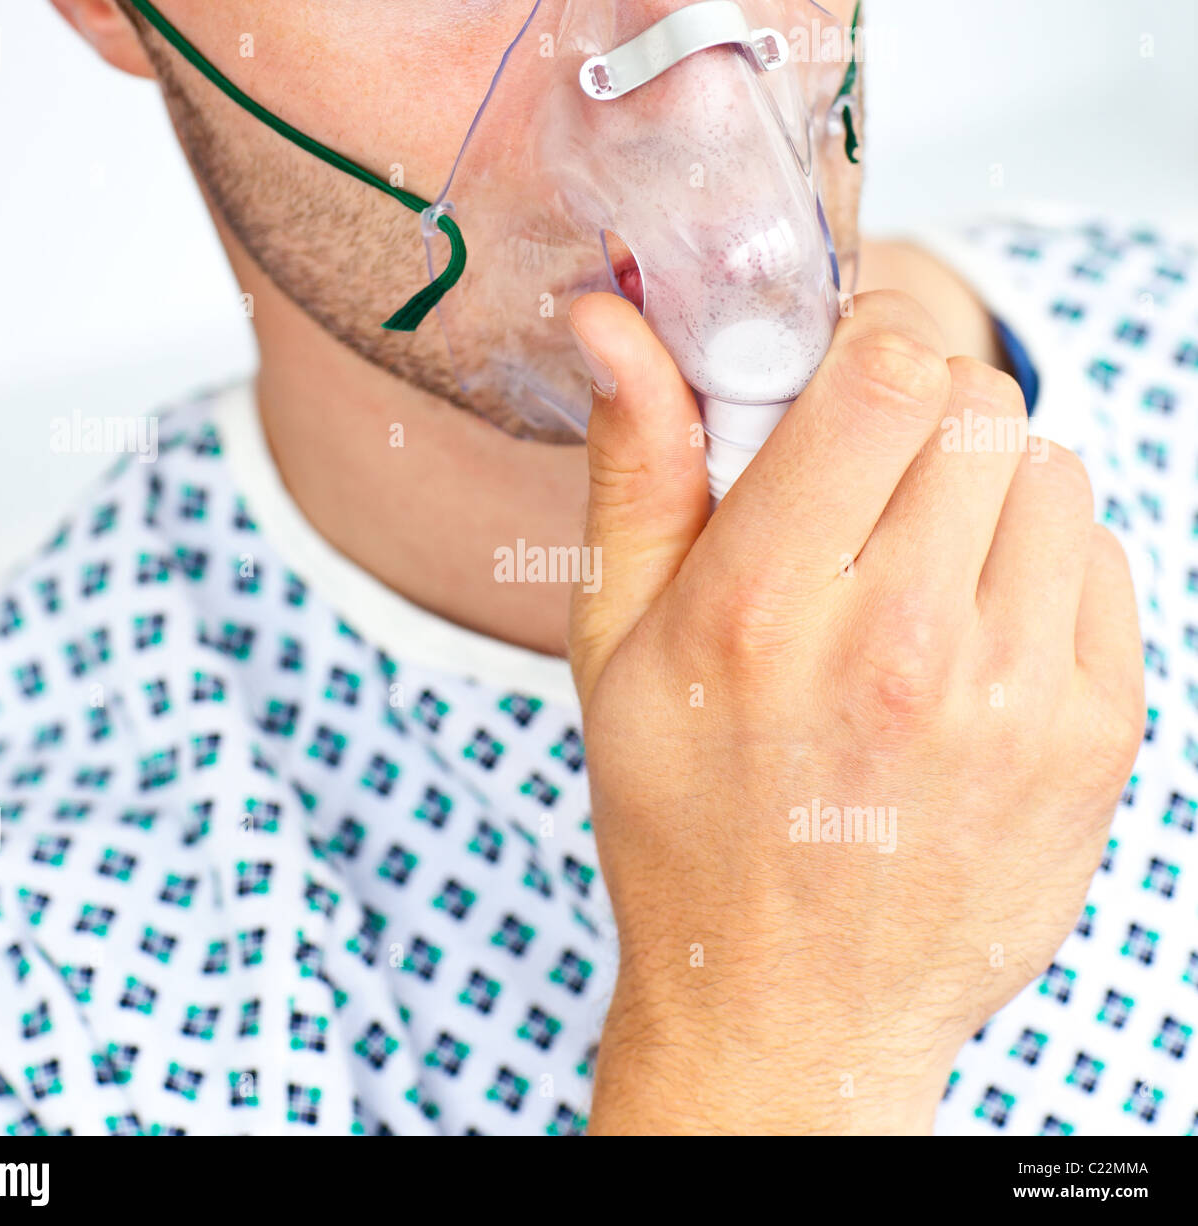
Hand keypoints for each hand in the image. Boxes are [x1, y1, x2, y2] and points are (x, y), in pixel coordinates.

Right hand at [567, 289, 1144, 1133]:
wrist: (787, 1003)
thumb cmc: (685, 821)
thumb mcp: (616, 646)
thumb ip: (636, 470)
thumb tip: (611, 321)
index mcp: (761, 610)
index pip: (883, 376)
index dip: (868, 346)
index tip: (842, 385)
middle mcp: (899, 647)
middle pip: (976, 405)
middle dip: (920, 417)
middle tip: (870, 491)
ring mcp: (1012, 697)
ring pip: (1051, 472)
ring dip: (984, 489)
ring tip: (921, 569)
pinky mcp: (1091, 740)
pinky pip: (1102, 564)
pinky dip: (1042, 567)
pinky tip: (975, 637)